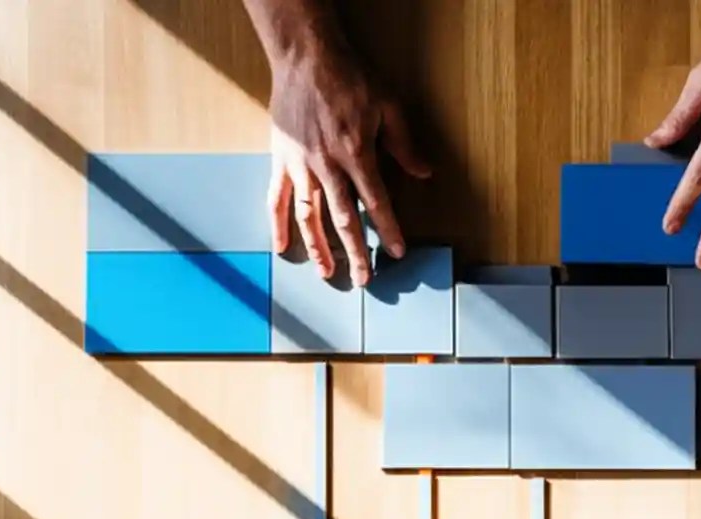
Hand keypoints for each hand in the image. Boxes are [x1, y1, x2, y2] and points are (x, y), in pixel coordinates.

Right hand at [266, 36, 429, 285]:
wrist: (306, 58)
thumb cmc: (350, 79)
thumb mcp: (388, 106)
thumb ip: (405, 144)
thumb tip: (425, 173)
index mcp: (356, 155)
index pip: (377, 203)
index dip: (389, 230)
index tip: (398, 252)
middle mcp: (327, 167)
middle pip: (343, 220)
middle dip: (356, 252)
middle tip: (365, 279)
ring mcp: (300, 166)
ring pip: (309, 216)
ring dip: (318, 248)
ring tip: (327, 273)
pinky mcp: (280, 160)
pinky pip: (275, 198)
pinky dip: (277, 225)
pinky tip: (281, 248)